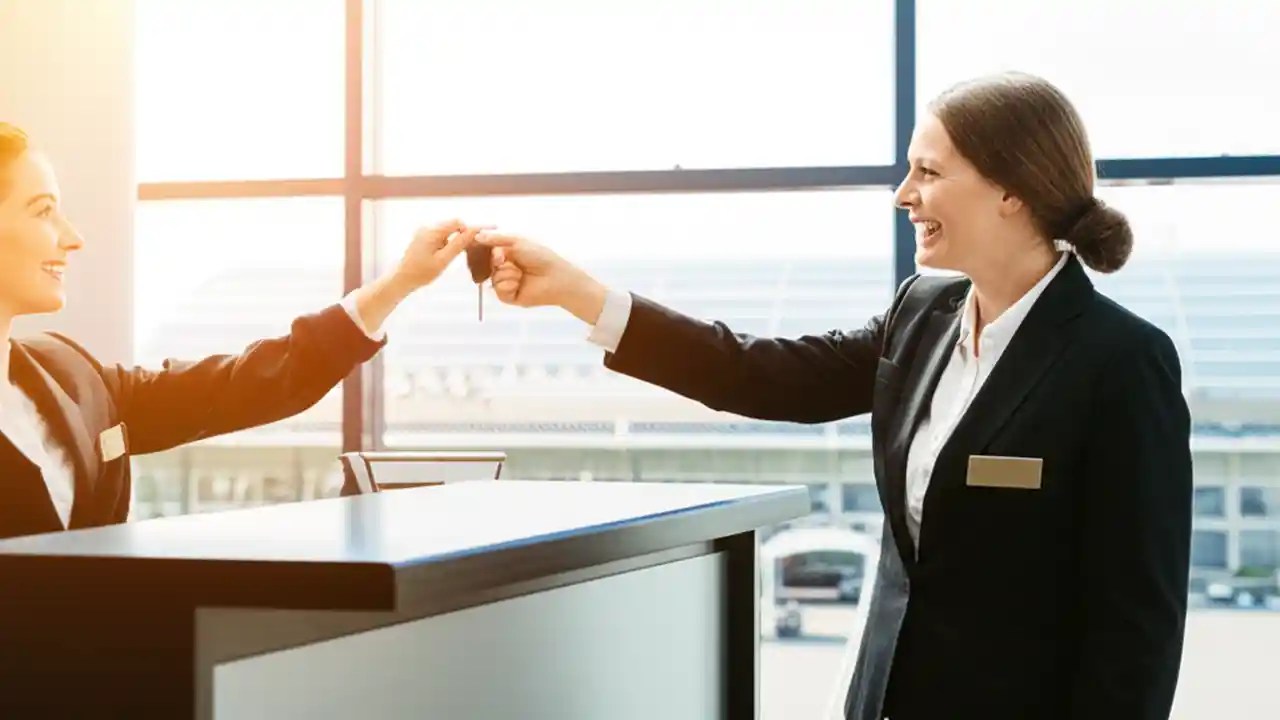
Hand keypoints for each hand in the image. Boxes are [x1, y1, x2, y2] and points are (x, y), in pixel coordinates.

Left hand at [349, 219, 487, 336]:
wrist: (401, 279)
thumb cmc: (421, 273)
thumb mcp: (443, 260)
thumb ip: (459, 244)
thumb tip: (473, 231)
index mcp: (432, 231)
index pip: (457, 222)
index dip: (472, 228)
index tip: (485, 233)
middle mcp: (427, 228)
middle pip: (453, 225)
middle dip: (464, 234)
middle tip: (476, 246)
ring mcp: (424, 232)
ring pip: (447, 231)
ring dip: (456, 239)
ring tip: (461, 254)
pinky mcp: (423, 238)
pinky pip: (441, 236)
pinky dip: (448, 243)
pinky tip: (448, 255)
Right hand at [478, 232, 607, 324]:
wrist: (555, 277)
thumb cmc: (540, 257)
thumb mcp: (517, 242)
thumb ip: (496, 239)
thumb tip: (477, 236)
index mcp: (508, 256)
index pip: (489, 254)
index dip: (488, 253)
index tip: (495, 252)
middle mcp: (506, 270)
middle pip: (488, 267)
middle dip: (498, 263)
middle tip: (508, 261)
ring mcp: (508, 284)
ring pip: (494, 279)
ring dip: (507, 274)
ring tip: (521, 274)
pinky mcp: (510, 297)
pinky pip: (499, 291)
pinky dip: (508, 285)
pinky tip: (519, 284)